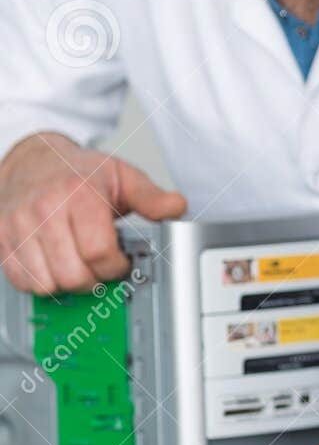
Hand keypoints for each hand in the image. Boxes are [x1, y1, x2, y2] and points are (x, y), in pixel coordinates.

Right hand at [0, 132, 184, 292]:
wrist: (32, 160)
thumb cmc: (78, 172)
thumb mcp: (121, 176)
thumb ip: (151, 196)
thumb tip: (176, 208)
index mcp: (80, 193)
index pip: (99, 252)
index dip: (115, 266)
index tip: (120, 262)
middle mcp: (46, 208)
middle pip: (73, 275)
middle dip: (93, 280)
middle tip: (99, 267)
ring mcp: (20, 224)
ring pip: (46, 283)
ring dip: (66, 283)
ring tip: (76, 265)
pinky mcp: (2, 237)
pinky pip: (21, 280)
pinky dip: (39, 281)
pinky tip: (53, 265)